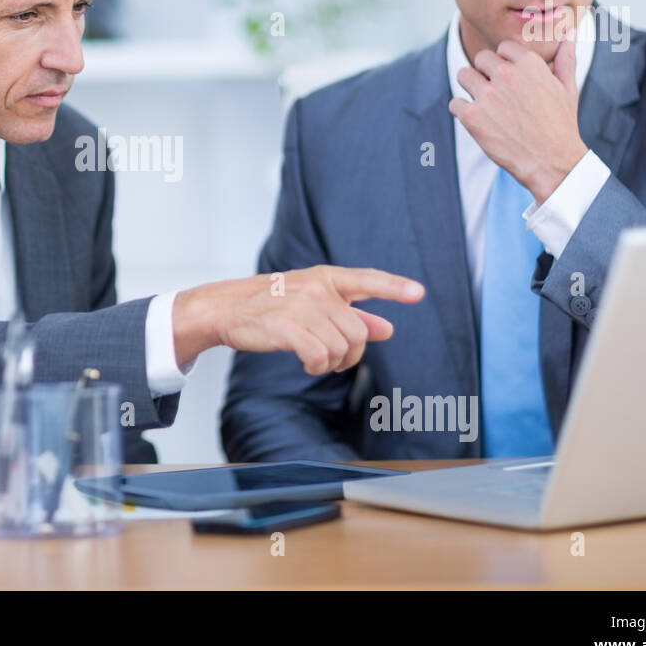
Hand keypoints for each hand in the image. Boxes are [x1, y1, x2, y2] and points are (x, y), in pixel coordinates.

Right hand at [171, 266, 423, 375]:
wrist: (226, 308)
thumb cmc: (271, 306)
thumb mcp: (312, 303)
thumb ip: (352, 314)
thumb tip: (387, 328)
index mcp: (325, 278)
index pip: (367, 279)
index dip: (394, 287)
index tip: (418, 293)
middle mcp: (317, 289)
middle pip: (359, 331)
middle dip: (351, 353)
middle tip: (333, 358)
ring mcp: (302, 307)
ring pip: (342, 347)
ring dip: (332, 362)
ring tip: (316, 359)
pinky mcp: (287, 328)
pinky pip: (320, 356)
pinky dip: (317, 366)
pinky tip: (307, 363)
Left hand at [449, 35, 587, 203]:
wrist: (551, 162)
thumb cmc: (561, 125)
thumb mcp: (568, 88)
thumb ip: (566, 58)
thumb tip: (571, 32)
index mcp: (529, 64)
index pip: (503, 47)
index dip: (505, 62)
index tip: (510, 79)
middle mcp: (506, 74)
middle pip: (481, 59)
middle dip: (486, 74)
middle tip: (497, 95)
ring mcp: (487, 95)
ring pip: (463, 75)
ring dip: (471, 88)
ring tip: (485, 106)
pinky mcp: (471, 116)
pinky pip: (454, 103)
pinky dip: (463, 112)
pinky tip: (479, 122)